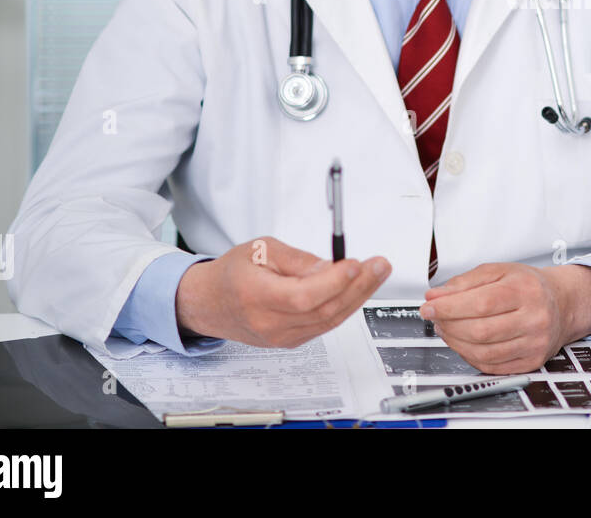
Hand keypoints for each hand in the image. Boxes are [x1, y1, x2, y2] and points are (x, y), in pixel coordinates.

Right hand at [175, 236, 389, 348]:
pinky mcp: (290, 341)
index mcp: (255, 296)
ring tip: (377, 273)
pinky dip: (344, 306)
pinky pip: (324, 325)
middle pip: (323, 310)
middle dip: (358, 286)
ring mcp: (280, 337)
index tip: (357, 263)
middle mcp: (268, 323)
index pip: (302, 297)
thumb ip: (298, 259)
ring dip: (358, 296)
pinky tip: (359, 288)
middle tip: (381, 265)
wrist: (210, 303)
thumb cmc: (233, 273)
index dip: (334, 282)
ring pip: (329, 320)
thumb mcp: (260, 250)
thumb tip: (333, 266)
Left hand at [419, 262, 568, 373]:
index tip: (429, 307)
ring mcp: (534, 343)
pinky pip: (492, 366)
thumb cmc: (528, 286)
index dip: (448, 308)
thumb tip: (436, 296)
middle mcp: (534, 318)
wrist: (561, 303)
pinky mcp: (532, 362)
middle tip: (436, 318)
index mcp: (525, 290)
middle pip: (480, 331)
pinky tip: (464, 343)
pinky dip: (470, 356)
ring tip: (447, 329)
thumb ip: (465, 282)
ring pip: (484, 352)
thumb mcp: (498, 271)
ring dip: (456, 343)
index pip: (480, 303)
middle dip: (449, 326)